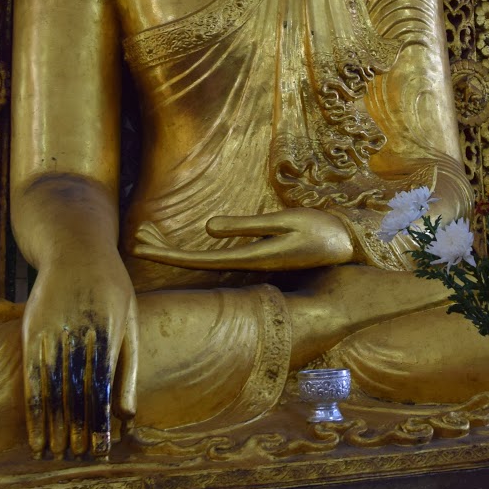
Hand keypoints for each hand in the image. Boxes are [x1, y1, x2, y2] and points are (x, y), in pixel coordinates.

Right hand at [22, 251, 137, 457]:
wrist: (75, 249)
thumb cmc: (110, 290)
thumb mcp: (130, 320)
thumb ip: (129, 368)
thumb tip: (129, 416)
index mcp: (111, 332)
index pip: (105, 388)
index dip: (102, 420)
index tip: (104, 449)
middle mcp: (81, 334)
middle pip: (78, 393)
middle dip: (79, 429)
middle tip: (81, 460)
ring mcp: (53, 333)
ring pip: (53, 390)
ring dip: (54, 427)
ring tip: (57, 456)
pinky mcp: (31, 332)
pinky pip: (31, 379)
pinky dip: (33, 410)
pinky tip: (35, 435)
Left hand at [130, 207, 353, 270]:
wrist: (351, 251)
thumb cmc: (322, 232)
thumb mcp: (286, 222)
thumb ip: (247, 226)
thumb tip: (207, 228)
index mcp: (249, 258)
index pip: (197, 260)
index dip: (167, 253)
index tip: (140, 243)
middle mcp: (245, 265)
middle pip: (194, 262)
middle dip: (163, 250)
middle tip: (136, 235)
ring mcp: (251, 263)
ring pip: (203, 259)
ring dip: (176, 248)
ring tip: (150, 232)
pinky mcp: (257, 258)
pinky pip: (216, 255)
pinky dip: (195, 246)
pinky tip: (188, 238)